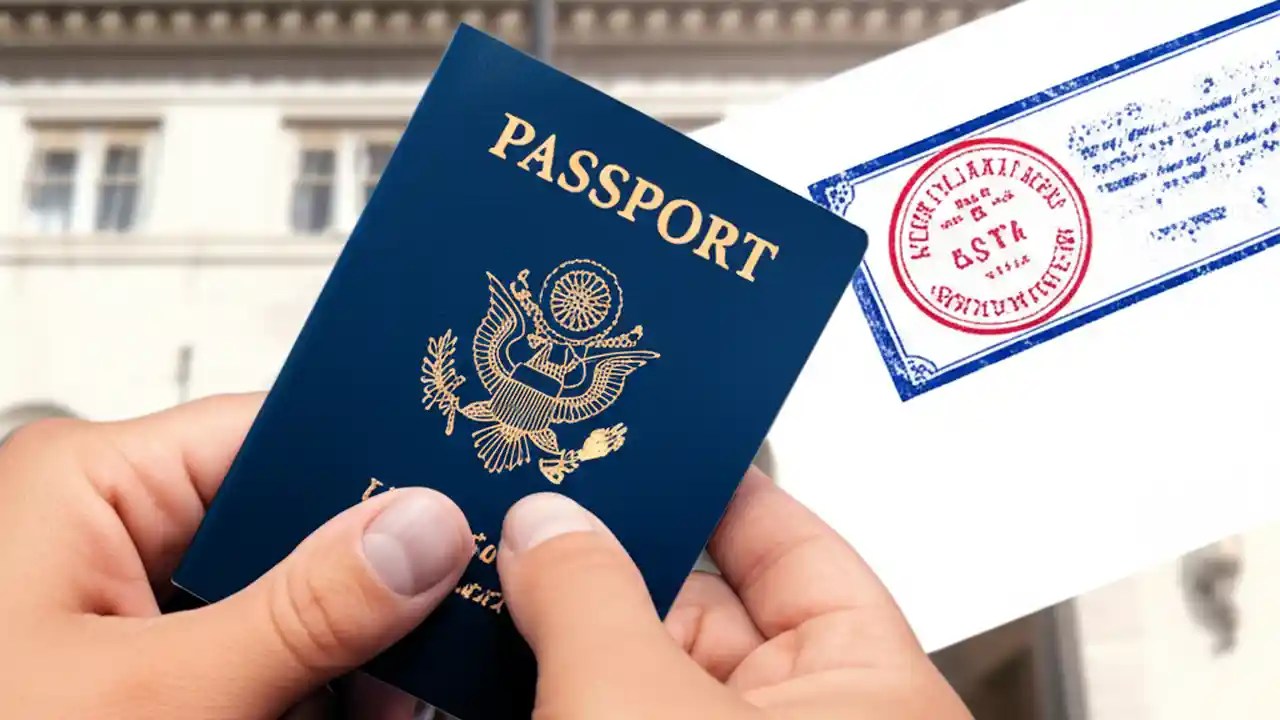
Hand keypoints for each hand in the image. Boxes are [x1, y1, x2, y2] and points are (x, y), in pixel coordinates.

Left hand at [0, 394, 472, 719]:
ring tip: (397, 703)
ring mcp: (137, 617)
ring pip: (295, 611)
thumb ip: (302, 611)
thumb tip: (424, 529)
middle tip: (446, 645)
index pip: (276, 436)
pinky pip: (266, 667)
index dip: (377, 470)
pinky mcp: (154, 682)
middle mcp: (116, 537)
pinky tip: (365, 713)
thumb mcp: (153, 700)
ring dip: (354, 660)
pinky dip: (315, 697)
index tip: (469, 514)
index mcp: (93, 487)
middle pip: (298, 530)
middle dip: (374, 594)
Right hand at [497, 467, 971, 718]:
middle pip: (702, 610)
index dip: (716, 485)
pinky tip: (491, 653)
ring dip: (566, 634)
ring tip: (488, 571)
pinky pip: (608, 715)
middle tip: (527, 504)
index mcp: (869, 694)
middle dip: (608, 561)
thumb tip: (548, 522)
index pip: (798, 548)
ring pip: (642, 675)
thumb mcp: (636, 708)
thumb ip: (590, 596)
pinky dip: (557, 694)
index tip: (644, 438)